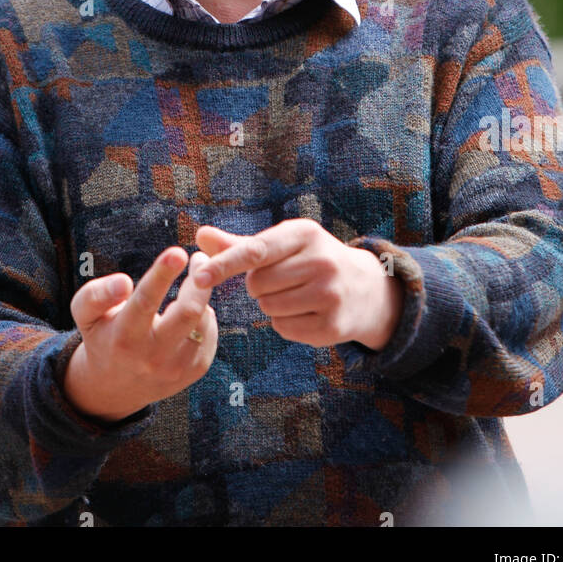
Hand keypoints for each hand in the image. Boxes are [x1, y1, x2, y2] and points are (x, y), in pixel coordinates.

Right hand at [64, 247, 217, 423]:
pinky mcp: (194, 371)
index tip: (177, 252)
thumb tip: (123, 283)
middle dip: (197, 281)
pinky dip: (204, 315)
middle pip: (187, 313)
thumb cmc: (102, 335)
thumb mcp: (85, 314)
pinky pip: (210, 333)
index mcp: (124, 337)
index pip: (145, 302)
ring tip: (190, 285)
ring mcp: (176, 367)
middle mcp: (152, 356)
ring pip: (203, 321)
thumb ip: (96, 294)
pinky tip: (189, 313)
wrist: (116, 387)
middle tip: (199, 258)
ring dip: (199, 296)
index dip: (161, 275)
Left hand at [194, 219, 404, 350]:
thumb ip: (239, 244)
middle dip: (258, 285)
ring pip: (268, 307)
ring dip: (270, 304)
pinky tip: (304, 311)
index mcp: (305, 233)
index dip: (225, 264)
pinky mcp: (332, 325)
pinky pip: (283, 328)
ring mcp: (330, 294)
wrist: (363, 287)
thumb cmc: (309, 259)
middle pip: (257, 283)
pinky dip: (285, 322)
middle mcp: (321, 261)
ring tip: (294, 293)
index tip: (200, 276)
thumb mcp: (282, 244)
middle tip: (281, 279)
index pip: (255, 250)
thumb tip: (200, 234)